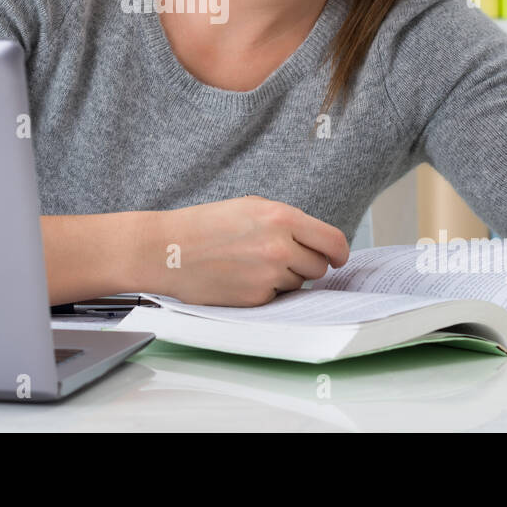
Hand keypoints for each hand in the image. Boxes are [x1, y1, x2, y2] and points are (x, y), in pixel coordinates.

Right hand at [149, 196, 349, 305]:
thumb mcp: (250, 207)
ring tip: (251, 264)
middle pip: (318, 266)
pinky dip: (264, 291)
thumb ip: (286, 221)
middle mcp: (279, 246)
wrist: (167, 249)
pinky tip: (240, 278)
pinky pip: (276, 298)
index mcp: (281, 217)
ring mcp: (268, 275)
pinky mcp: (255, 299)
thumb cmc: (204, 226)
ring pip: (298, 283)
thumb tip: (316, 242)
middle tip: (280, 257)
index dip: (339, 252)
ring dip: (284, 277)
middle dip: (306, 263)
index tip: (337, 258)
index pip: (333, 241)